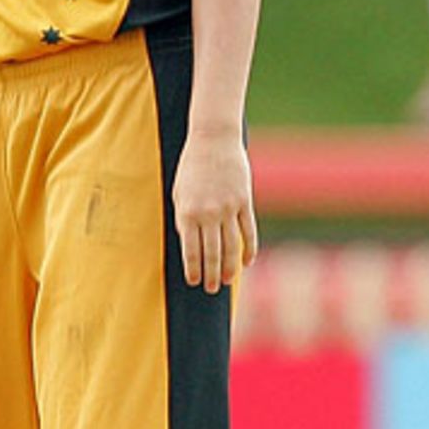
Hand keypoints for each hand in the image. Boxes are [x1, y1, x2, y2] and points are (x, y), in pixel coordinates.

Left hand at [172, 127, 257, 293]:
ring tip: (226, 281)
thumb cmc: (191, 167)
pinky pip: (248, 231)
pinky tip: (246, 263)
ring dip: (228, 267)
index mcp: (187, 212)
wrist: (213, 140)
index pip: (191, 250)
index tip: (193, 281)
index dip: (193, 269)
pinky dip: (249, 249)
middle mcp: (208, 213)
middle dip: (210, 274)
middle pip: (212, 252)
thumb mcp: (179, 192)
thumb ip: (185, 219)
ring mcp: (228, 207)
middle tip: (210, 289)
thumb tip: (191, 244)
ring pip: (231, 246)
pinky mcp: (245, 201)